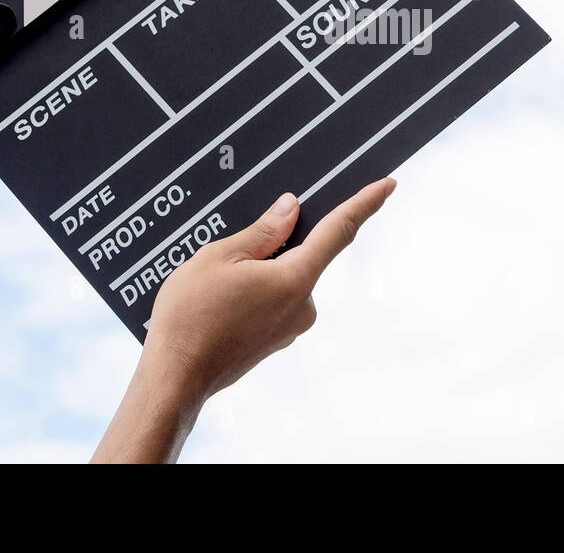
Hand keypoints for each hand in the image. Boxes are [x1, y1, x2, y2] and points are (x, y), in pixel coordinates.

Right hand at [93, 178, 396, 462]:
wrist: (174, 379)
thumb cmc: (191, 316)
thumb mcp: (219, 257)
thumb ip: (262, 231)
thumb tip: (290, 209)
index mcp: (295, 279)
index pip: (339, 231)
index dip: (365, 203)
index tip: (389, 184)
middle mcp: (302, 306)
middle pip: (304, 254)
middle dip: (277, 240)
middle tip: (235, 244)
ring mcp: (290, 328)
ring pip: (283, 278)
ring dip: (260, 268)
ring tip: (213, 278)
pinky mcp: (274, 341)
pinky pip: (273, 300)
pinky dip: (254, 289)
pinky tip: (220, 297)